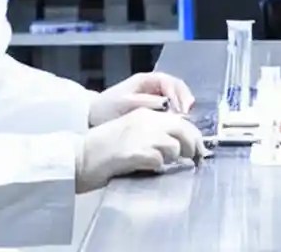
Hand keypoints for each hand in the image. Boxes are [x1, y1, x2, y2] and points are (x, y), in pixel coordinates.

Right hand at [74, 108, 203, 192]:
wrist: (81, 156)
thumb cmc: (104, 147)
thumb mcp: (131, 130)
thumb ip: (153, 132)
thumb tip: (179, 143)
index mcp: (145, 114)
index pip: (181, 121)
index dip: (194, 136)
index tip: (199, 148)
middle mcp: (145, 122)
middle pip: (184, 131)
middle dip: (193, 146)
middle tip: (194, 159)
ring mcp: (141, 136)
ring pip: (174, 147)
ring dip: (172, 158)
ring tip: (159, 163)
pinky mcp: (135, 153)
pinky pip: (159, 162)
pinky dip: (157, 167)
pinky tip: (146, 168)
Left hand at [88, 72, 195, 126]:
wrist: (92, 116)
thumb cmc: (106, 107)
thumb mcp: (125, 103)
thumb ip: (146, 102)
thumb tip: (166, 103)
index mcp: (146, 80)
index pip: (170, 82)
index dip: (178, 95)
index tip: (181, 110)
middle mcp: (153, 86)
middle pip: (177, 88)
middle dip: (185, 100)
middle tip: (187, 116)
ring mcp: (154, 96)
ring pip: (176, 98)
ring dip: (182, 108)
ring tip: (185, 122)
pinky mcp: (153, 109)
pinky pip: (170, 109)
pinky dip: (175, 116)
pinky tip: (176, 126)